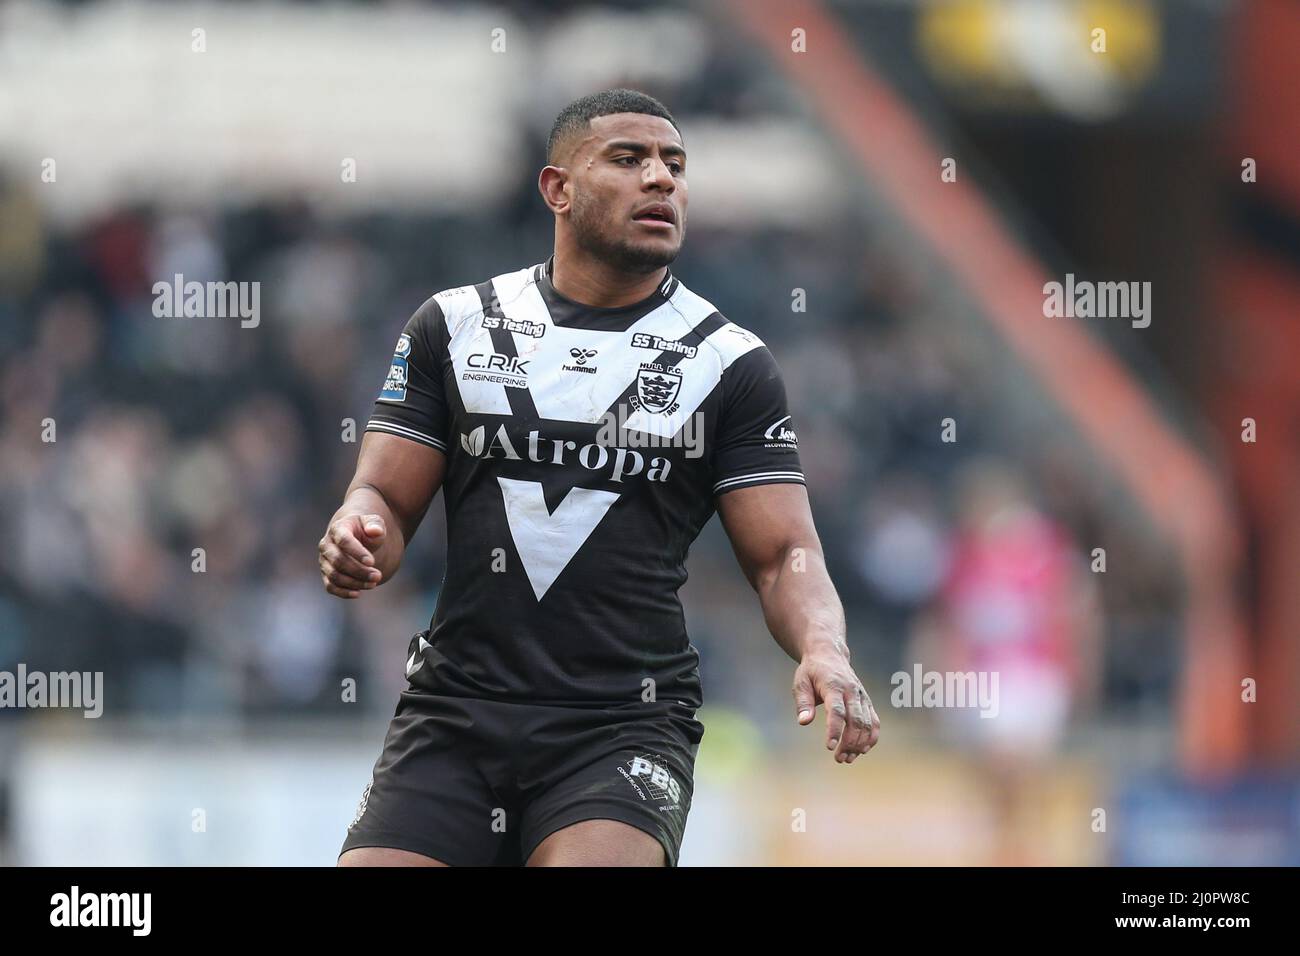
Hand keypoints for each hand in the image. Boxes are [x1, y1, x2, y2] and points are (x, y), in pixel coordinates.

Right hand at [318, 513, 386, 597]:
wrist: (355, 536)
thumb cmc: (365, 529)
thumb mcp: (373, 522)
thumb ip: (375, 524)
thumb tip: (375, 531)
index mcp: (338, 529)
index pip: (344, 540)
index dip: (357, 552)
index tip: (372, 562)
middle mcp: (327, 545)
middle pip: (338, 561)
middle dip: (359, 571)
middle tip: (377, 576)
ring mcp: (325, 560)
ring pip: (334, 576)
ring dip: (354, 582)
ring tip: (373, 584)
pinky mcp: (326, 574)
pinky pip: (330, 586)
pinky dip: (343, 592)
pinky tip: (358, 593)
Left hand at [793, 642, 879, 763]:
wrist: (829, 655)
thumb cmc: (812, 671)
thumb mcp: (800, 683)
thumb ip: (803, 703)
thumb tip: (804, 721)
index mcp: (834, 686)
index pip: (837, 711)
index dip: (834, 730)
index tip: (829, 747)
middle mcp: (852, 691)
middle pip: (856, 720)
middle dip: (849, 742)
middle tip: (838, 759)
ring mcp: (862, 697)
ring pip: (867, 724)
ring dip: (859, 744)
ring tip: (846, 759)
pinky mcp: (867, 702)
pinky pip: (875, 722)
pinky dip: (871, 738)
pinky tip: (861, 751)